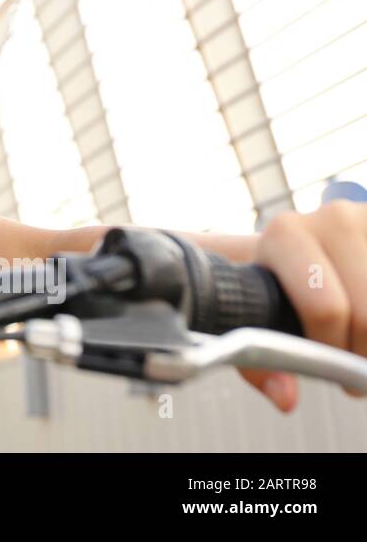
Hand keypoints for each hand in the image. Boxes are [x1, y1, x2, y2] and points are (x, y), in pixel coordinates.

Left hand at [239, 199, 366, 410]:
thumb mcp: (259, 318)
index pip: (326, 308)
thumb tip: (286, 398)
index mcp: (285, 234)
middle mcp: (332, 218)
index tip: (335, 372)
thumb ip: (261, 363)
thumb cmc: (281, 290)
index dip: (335, 351)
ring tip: (363, 347)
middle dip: (365, 353)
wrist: (305, 246)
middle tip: (358, 372)